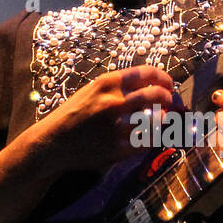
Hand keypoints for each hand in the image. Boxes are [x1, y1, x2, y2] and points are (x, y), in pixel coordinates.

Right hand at [36, 65, 180, 174]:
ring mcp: (116, 127)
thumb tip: (149, 85)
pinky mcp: (117, 149)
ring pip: (156, 120)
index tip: (168, 83)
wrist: (52, 142)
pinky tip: (153, 134)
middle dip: (168, 98)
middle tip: (169, 101)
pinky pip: (146, 142)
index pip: (146, 73)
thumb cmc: (73, 114)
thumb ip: (117, 87)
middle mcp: (113, 102)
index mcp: (106, 83)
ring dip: (164, 118)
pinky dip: (153, 137)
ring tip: (162, 118)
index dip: (163, 77)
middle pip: (156, 95)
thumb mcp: (91, 91)